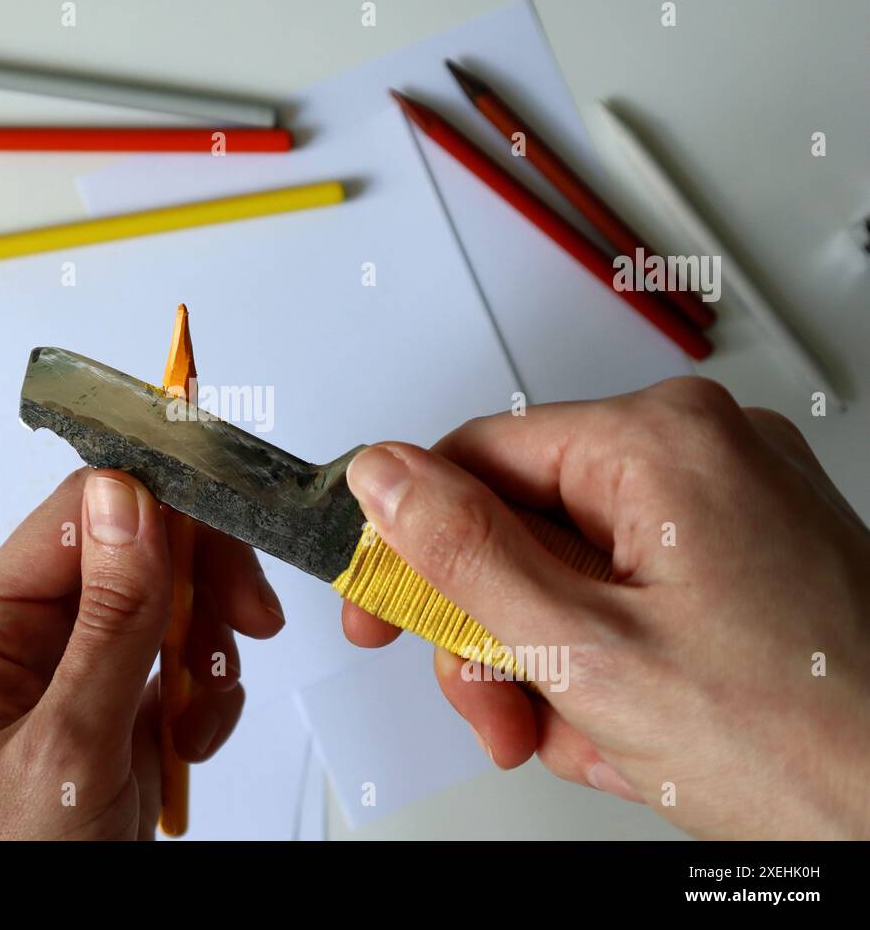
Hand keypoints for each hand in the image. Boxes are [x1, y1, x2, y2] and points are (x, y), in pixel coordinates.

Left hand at [0, 468, 283, 839]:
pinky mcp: (99, 716)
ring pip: (158, 612)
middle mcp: (19, 642)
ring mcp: (62, 679)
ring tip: (200, 718)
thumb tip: (128, 496)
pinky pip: (165, 670)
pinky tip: (190, 743)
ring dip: (202, 655)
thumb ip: (108, 620)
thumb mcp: (68, 745)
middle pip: (129, 557)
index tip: (229, 537)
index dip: (160, 512)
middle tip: (247, 624)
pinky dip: (197, 698)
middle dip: (196, 590)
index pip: (79, 515)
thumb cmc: (5, 866)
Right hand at [342, 377, 869, 838]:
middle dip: (497, 633)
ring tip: (587, 737)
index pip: (476, 456)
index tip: (378, 607)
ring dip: (551, 666)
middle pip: (523, 523)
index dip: (410, 544)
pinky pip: (627, 595)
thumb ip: (464, 554)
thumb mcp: (585, 650)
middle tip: (499, 708)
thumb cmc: (803, 741)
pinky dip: (609, 665)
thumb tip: (384, 478)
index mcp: (660, 441)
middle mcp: (701, 452)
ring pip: (571, 571)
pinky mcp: (746, 558)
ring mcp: (731, 506)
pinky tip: (633, 731)